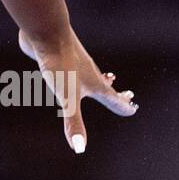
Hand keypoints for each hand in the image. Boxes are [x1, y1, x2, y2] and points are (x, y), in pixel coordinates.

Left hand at [17, 27, 137, 154]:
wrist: (45, 30)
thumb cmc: (60, 63)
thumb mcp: (67, 97)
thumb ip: (73, 122)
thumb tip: (80, 149)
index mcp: (94, 84)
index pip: (114, 99)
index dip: (123, 106)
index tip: (133, 109)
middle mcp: (88, 72)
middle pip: (106, 86)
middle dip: (116, 93)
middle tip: (128, 96)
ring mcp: (74, 63)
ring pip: (91, 74)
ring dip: (100, 80)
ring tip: (106, 80)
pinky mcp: (59, 56)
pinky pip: (73, 66)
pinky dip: (79, 72)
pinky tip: (72, 69)